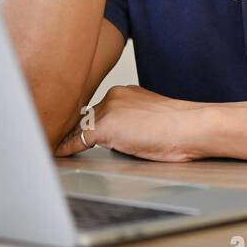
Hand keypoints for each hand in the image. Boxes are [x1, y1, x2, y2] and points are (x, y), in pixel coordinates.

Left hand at [55, 85, 211, 162]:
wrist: (192, 126)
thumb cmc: (181, 128)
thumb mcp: (153, 119)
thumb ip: (134, 122)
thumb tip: (123, 137)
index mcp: (127, 92)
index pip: (100, 108)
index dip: (87, 122)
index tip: (74, 129)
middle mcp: (115, 95)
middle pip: (86, 116)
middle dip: (74, 129)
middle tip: (56, 138)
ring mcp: (109, 109)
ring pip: (79, 126)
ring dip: (69, 137)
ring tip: (55, 146)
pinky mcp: (105, 126)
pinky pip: (76, 139)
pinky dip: (65, 148)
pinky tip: (57, 154)